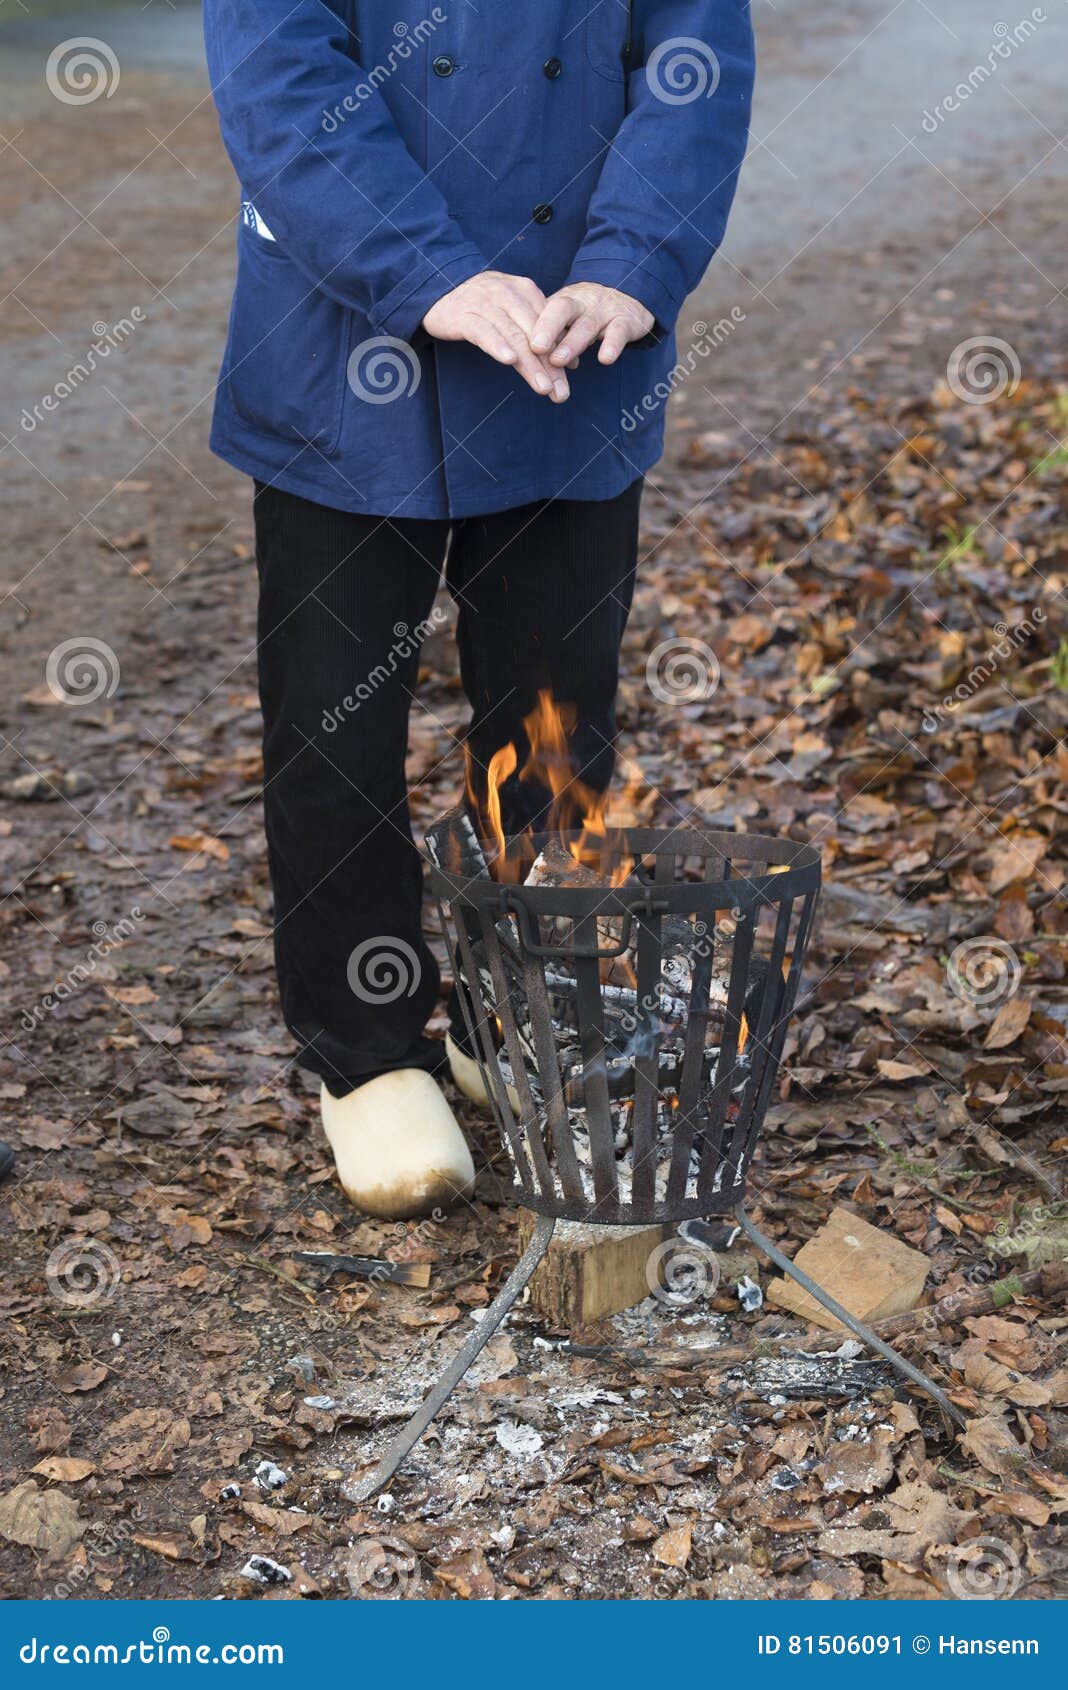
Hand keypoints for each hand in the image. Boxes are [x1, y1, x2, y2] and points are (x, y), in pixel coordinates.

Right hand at [423, 271, 569, 401]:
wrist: (438, 288)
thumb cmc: (482, 307)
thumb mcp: (514, 313)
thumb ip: (540, 333)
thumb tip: (573, 363)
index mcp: (525, 290)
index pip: (548, 326)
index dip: (559, 354)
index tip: (568, 380)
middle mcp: (508, 293)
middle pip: (534, 334)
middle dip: (550, 366)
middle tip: (561, 393)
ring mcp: (485, 303)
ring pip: (514, 336)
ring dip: (530, 365)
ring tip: (544, 388)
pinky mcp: (463, 315)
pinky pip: (483, 331)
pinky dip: (497, 345)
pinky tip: (509, 361)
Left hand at [531, 282, 654, 366]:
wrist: (628, 297)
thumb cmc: (587, 314)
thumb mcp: (566, 319)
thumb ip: (547, 333)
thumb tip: (517, 355)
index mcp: (563, 302)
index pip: (544, 310)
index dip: (533, 326)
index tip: (520, 343)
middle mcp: (582, 303)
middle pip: (562, 310)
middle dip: (548, 329)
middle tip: (535, 348)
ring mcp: (604, 311)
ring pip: (587, 324)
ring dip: (572, 343)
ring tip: (558, 361)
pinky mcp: (626, 322)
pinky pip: (619, 332)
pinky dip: (612, 345)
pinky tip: (605, 359)